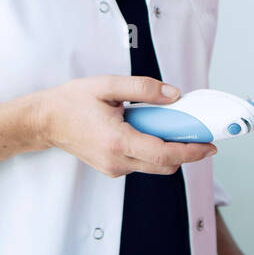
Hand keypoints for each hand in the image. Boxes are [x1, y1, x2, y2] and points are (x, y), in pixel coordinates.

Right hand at [29, 75, 216, 176]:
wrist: (44, 121)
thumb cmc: (72, 102)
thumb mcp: (107, 86)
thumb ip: (143, 89)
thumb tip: (174, 95)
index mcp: (117, 141)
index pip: (164, 154)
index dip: (191, 152)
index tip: (209, 145)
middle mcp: (117, 161)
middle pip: (164, 165)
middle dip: (185, 151)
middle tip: (196, 132)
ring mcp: (113, 168)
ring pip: (154, 165)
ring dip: (168, 149)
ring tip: (167, 124)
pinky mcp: (111, 169)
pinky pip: (141, 163)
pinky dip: (152, 150)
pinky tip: (147, 130)